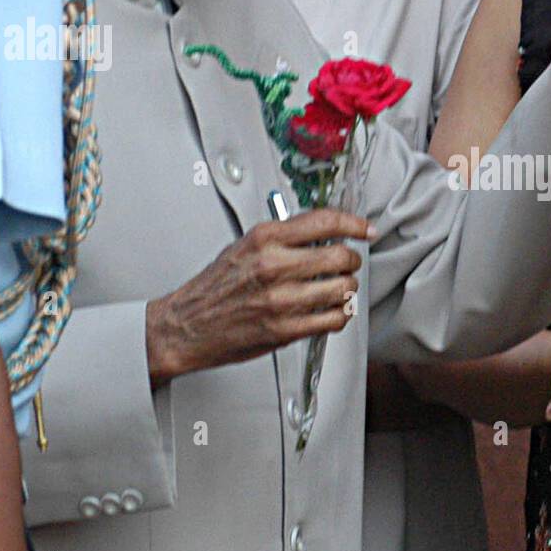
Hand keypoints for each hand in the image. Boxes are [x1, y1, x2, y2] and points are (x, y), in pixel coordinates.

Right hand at [146, 208, 373, 386]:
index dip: (354, 224)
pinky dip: (339, 315)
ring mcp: (281, 300)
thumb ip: (284, 237)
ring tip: (338, 289)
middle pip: (341, 256)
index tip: (365, 229)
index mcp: (264, 239)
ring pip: (342, 289)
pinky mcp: (285, 329)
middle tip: (347, 264)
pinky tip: (331, 311)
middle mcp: (274, 266)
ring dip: (347, 289)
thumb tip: (324, 231)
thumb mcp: (245, 246)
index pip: (325, 222)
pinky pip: (333, 319)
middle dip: (351, 261)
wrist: (186, 326)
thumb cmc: (214, 287)